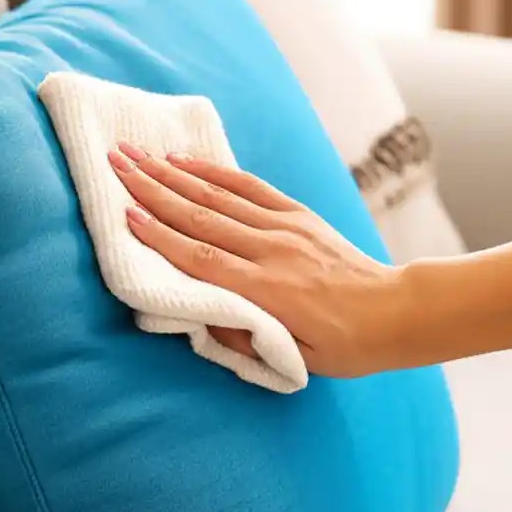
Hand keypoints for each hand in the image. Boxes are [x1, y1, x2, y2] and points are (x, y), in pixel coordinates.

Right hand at [108, 142, 414, 377]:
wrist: (395, 312)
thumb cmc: (344, 345)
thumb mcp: (297, 358)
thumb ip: (246, 338)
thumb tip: (203, 318)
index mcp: (267, 290)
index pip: (201, 258)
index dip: (160, 236)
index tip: (125, 214)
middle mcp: (271, 251)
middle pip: (200, 215)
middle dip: (152, 189)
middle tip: (115, 163)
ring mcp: (284, 227)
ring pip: (218, 194)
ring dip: (172, 173)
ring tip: (136, 153)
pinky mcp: (296, 213)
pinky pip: (249, 186)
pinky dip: (214, 171)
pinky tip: (183, 159)